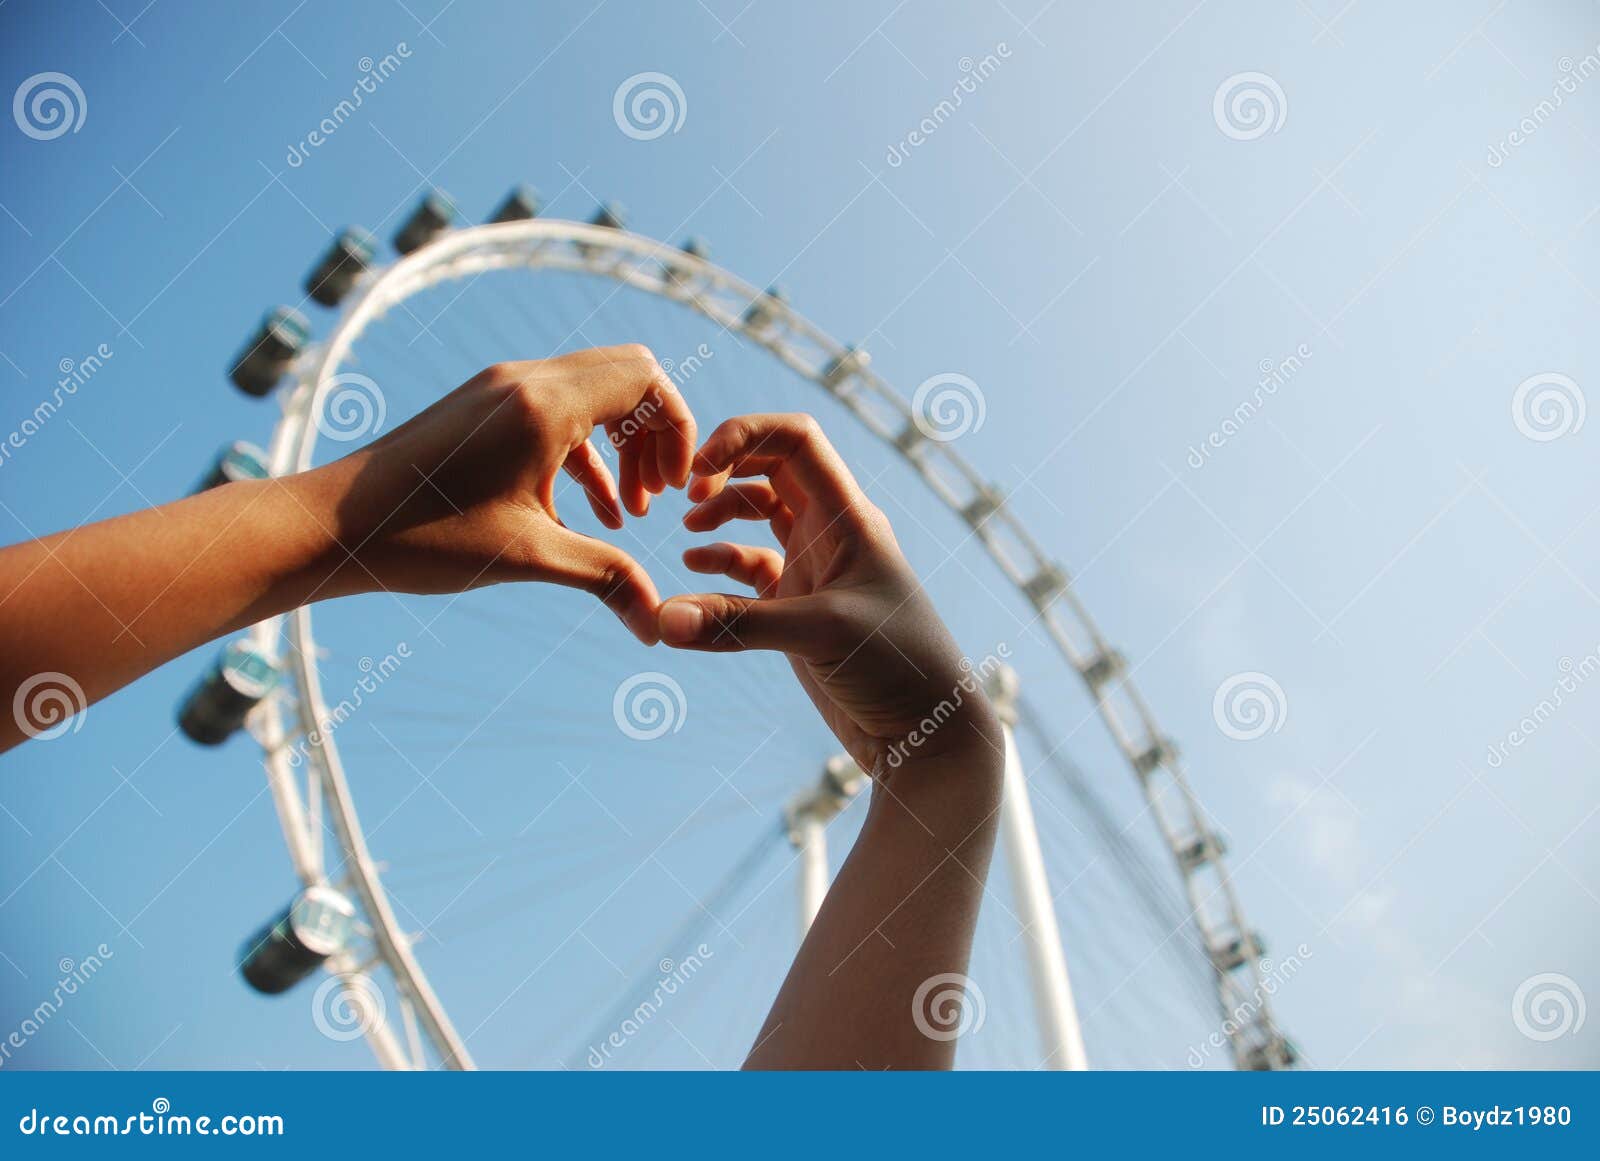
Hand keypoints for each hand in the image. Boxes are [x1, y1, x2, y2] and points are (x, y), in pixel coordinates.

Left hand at [298, 345, 694, 642]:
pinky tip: (587, 512)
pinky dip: (584, 452)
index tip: (676, 488)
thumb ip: (605, 578)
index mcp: (542, 405)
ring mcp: (497, 392)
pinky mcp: (478, 410)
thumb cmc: (421, 538)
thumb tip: (659, 624)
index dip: (678, 429)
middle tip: (657, 493)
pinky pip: (554, 413)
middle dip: (656, 432)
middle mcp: (523, 382)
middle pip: (626, 375)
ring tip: (628, 511)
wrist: (328, 526)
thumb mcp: (526, 559)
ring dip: (621, 444)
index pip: (646, 379)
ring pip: (591, 393)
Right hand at [657, 413, 1002, 773]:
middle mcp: (833, 531)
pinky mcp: (800, 606)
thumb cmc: (897, 669)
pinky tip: (695, 571)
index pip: (796, 439)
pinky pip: (752, 566)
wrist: (926, 732)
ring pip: (759, 513)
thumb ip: (737, 624)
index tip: (698, 473)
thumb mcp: (819, 635)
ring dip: (721, 512)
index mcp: (849, 516)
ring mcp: (816, 567)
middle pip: (771, 465)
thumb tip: (662, 621)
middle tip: (686, 496)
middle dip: (725, 469)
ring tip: (688, 528)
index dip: (743, 436)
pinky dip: (721, 561)